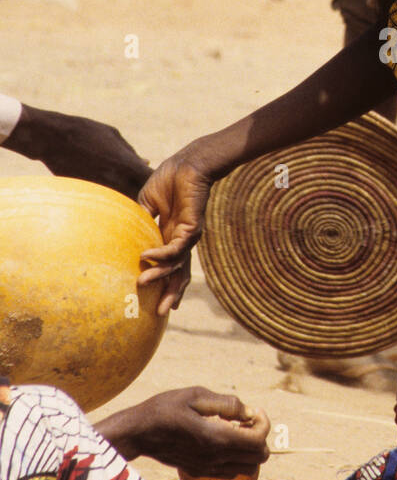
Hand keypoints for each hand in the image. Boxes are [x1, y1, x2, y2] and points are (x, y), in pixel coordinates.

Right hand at [6, 105, 151, 197]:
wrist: (53, 139)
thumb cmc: (86, 133)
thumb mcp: (114, 136)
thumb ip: (131, 152)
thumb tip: (147, 162)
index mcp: (129, 167)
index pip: (152, 182)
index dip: (156, 183)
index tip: (154, 180)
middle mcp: (119, 184)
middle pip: (140, 198)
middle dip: (143, 195)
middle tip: (140, 189)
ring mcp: (103, 193)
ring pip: (122, 205)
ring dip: (125, 201)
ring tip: (120, 191)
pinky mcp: (89, 197)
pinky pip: (104, 204)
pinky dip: (107, 201)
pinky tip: (104, 193)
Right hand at [99, 388, 270, 475]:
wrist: (138, 433)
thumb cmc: (165, 409)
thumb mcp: (196, 396)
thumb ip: (227, 404)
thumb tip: (249, 411)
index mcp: (217, 438)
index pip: (259, 440)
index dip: (264, 423)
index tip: (253, 410)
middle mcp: (216, 457)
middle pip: (259, 457)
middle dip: (260, 436)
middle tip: (246, 419)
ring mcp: (209, 467)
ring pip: (247, 465)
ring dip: (249, 446)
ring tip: (235, 426)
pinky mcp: (201, 469)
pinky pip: (231, 468)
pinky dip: (236, 454)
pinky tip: (222, 436)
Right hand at [138, 150, 213, 312]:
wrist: (186, 165)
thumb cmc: (168, 181)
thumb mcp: (146, 204)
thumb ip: (139, 221)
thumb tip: (122, 235)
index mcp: (170, 237)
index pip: (169, 266)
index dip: (165, 285)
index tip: (159, 304)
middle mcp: (181, 240)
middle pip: (178, 273)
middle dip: (170, 293)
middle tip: (161, 313)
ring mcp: (188, 235)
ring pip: (177, 264)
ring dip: (159, 275)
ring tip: (142, 284)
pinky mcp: (192, 228)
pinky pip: (176, 247)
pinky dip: (161, 253)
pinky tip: (146, 256)